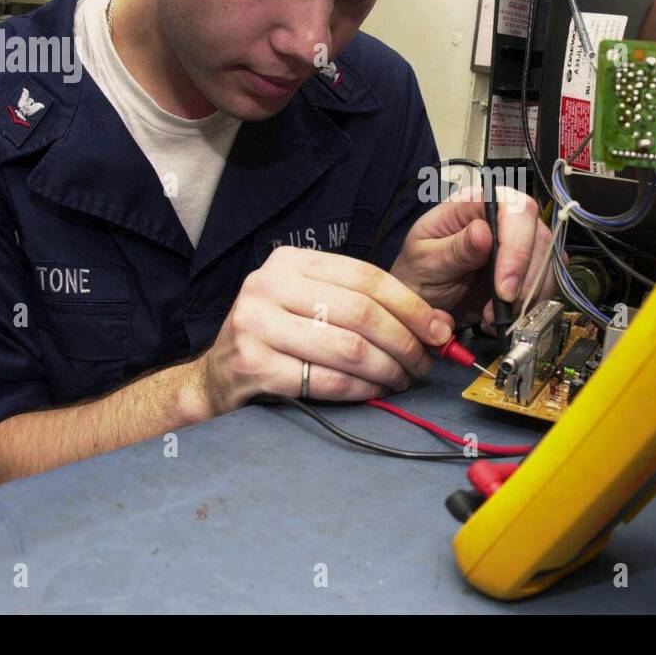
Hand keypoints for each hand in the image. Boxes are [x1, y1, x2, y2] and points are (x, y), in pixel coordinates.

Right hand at [197, 246, 455, 412]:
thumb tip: (436, 322)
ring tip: (402, 379)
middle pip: (361, 312)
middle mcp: (267, 285)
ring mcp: (255, 325)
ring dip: (388, 369)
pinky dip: (362, 389)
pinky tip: (375, 392)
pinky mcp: (253, 365)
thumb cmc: (278, 337)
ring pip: (349, 348)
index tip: (439, 330)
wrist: (217, 377)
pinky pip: (327, 379)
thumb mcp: (311, 303)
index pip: (366, 277)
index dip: (411, 305)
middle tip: (423, 362)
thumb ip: (363, 304)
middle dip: (404, 341)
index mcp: (289, 262)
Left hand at [389, 185, 555, 330]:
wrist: (422, 300)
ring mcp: (519, 241)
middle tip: (505, 306)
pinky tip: (504, 315)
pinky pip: (547, 281)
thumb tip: (483, 231)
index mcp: (475, 203)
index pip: (514, 209)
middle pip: (539, 234)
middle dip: (527, 277)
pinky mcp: (527, 267)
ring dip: (529, 295)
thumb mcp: (425, 260)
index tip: (504, 286)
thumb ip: (454, 248)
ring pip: (549, 260)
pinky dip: (532, 304)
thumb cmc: (418, 272)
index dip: (516, 246)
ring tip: (495, 316)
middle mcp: (503, 216)